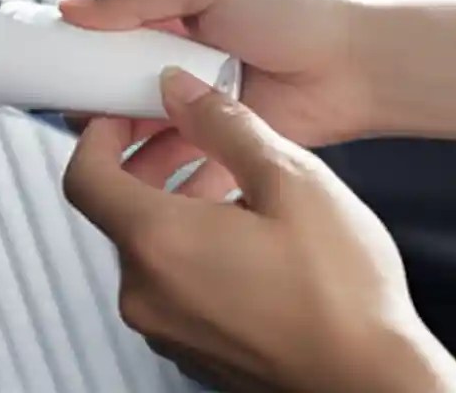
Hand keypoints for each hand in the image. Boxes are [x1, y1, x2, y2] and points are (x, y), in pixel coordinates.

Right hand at [60, 0, 373, 199]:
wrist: (361, 63)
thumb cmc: (298, 11)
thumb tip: (73, 7)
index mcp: (181, 13)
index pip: (115, 35)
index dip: (85, 55)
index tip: (54, 72)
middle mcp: (191, 61)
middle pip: (126, 91)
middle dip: (101, 110)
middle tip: (81, 125)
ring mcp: (210, 106)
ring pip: (152, 134)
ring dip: (130, 150)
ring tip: (108, 167)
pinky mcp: (232, 146)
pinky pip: (189, 168)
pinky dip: (170, 182)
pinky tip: (150, 194)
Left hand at [65, 68, 455, 392]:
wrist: (372, 381)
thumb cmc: (342, 293)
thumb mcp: (291, 180)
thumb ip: (224, 125)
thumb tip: (182, 91)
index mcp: (158, 243)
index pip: (84, 176)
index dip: (99, 133)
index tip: (127, 112)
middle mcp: (146, 293)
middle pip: (118, 210)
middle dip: (149, 162)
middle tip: (193, 135)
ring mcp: (165, 328)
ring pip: (149, 247)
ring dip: (176, 204)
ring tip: (236, 184)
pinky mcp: (191, 349)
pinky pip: (171, 284)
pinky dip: (192, 249)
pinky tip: (247, 237)